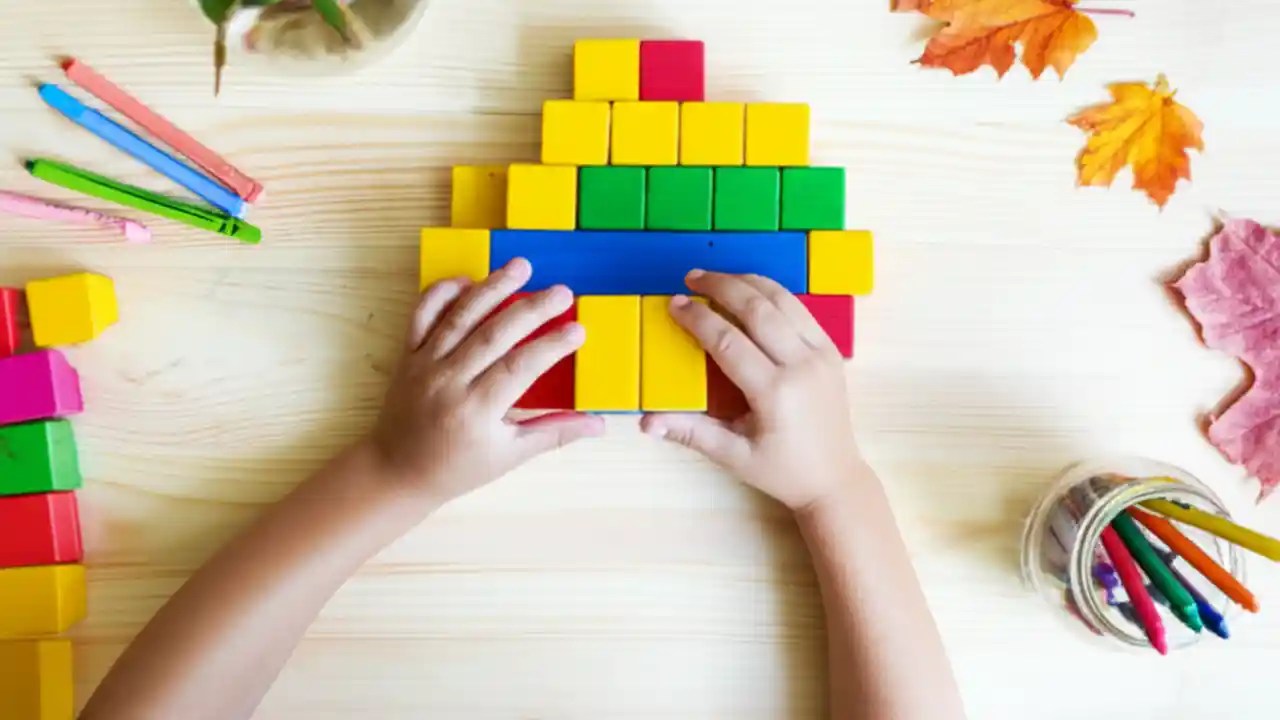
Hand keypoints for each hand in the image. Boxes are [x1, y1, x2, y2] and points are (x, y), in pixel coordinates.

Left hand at [368, 258, 603, 503]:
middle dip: (531, 310)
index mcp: (476, 411)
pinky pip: (423, 315)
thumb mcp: (508, 457)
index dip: (550, 347)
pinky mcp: (407, 356)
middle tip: (562, 292)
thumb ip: (553, 433)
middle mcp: (448, 382)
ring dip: (492, 288)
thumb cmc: (457, 469)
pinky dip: (442, 294)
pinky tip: (468, 279)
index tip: (578, 330)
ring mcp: (424, 365)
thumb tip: (599, 424)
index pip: (519, 369)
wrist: (396, 472)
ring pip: (461, 317)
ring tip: (521, 267)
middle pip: (494, 335)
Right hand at [640, 271, 864, 510]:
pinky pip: (801, 310)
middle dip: (721, 287)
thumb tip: (647, 422)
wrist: (834, 478)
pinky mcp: (831, 351)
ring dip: (748, 282)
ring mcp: (822, 355)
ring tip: (718, 277)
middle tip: (692, 277)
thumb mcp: (734, 456)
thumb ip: (692, 433)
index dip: (698, 319)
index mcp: (775, 393)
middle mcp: (801, 366)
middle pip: (758, 310)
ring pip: (783, 301)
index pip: (729, 342)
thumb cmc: (781, 470)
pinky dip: (774, 293)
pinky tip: (751, 289)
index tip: (674, 304)